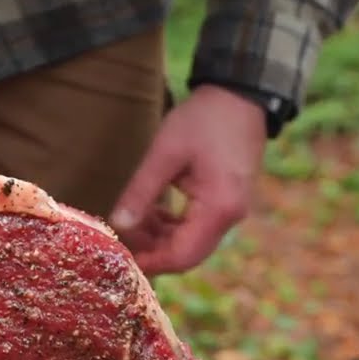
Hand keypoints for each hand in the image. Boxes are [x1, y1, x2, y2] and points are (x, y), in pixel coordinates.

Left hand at [110, 84, 267, 275]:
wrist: (240, 96)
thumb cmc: (204, 120)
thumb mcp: (165, 153)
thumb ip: (141, 192)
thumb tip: (119, 225)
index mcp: (218, 208)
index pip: (183, 255)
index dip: (152, 263)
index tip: (123, 260)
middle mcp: (230, 217)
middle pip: (188, 254)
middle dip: (154, 251)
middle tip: (123, 238)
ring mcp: (231, 211)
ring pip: (192, 242)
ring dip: (161, 238)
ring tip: (133, 221)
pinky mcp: (227, 202)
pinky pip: (199, 227)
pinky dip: (174, 226)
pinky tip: (153, 212)